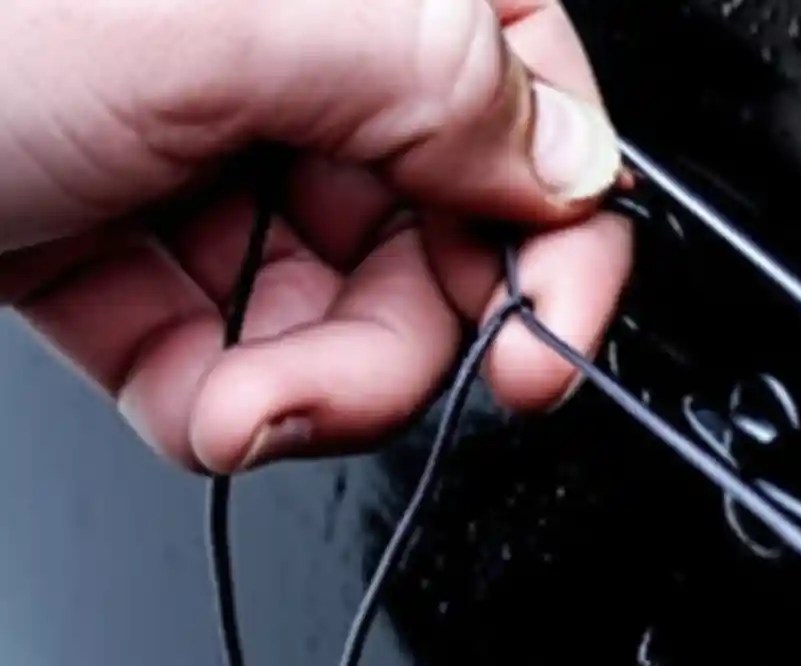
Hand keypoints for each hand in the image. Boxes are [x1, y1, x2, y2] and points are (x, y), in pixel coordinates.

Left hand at [0, 0, 629, 473]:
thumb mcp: (218, 19)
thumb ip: (433, 76)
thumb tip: (571, 158)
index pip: (531, 107)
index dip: (563, 232)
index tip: (543, 342)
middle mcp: (299, 60)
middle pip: (444, 235)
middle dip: (407, 341)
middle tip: (334, 388)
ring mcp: (223, 157)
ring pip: (347, 308)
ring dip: (311, 388)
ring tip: (236, 410)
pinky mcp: (147, 244)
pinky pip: (241, 346)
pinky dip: (228, 400)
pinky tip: (195, 407)